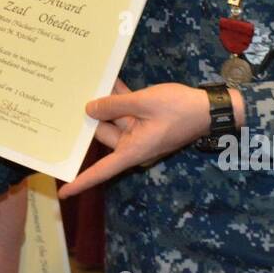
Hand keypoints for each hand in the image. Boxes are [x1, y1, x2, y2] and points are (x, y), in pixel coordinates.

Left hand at [58, 80, 209, 197]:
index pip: (102, 170)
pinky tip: (111, 81)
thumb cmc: (179, 109)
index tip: (63, 192)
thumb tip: (90, 109)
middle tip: (74, 94)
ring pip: (115, 119)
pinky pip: (128, 112)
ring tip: (93, 80)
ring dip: (108, 102)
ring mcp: (141, 133)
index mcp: (133, 150)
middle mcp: (134, 145)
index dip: (82, 181)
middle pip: (105, 134)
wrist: (211, 108)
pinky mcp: (147, 121)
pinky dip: (121, 99)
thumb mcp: (144, 103)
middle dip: (94, 115)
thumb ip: (115, 105)